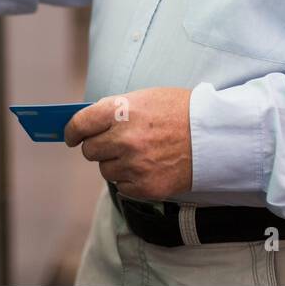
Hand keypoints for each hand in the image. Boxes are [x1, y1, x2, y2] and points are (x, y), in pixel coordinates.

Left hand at [64, 87, 193, 199]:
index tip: (71, 137)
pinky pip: (122, 186)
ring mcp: (134, 164)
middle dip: (97, 147)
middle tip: (112, 144)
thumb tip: (86, 124)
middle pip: (89, 151)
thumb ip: (114, 110)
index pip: (79, 125)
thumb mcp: (145, 98)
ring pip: (105, 170)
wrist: (213, 135)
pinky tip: (148, 167)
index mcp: (120, 111)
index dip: (71, 132)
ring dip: (115, 163)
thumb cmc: (179, 111)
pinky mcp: (145, 186)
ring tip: (138, 154)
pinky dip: (131, 179)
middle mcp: (123, 138)